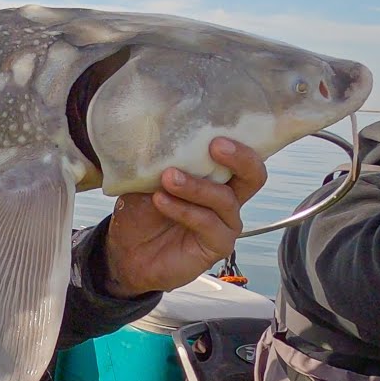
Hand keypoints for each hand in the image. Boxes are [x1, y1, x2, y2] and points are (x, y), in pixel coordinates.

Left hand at [102, 138, 267, 298]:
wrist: (126, 251)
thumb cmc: (141, 211)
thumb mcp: (146, 179)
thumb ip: (161, 160)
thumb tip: (161, 134)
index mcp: (215, 176)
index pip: (240, 155)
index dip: (238, 141)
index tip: (216, 129)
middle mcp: (226, 197)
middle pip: (253, 175)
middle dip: (239, 158)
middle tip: (215, 146)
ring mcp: (224, 222)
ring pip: (224, 199)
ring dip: (195, 186)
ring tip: (168, 178)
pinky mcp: (217, 244)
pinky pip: (208, 224)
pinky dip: (184, 210)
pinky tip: (161, 201)